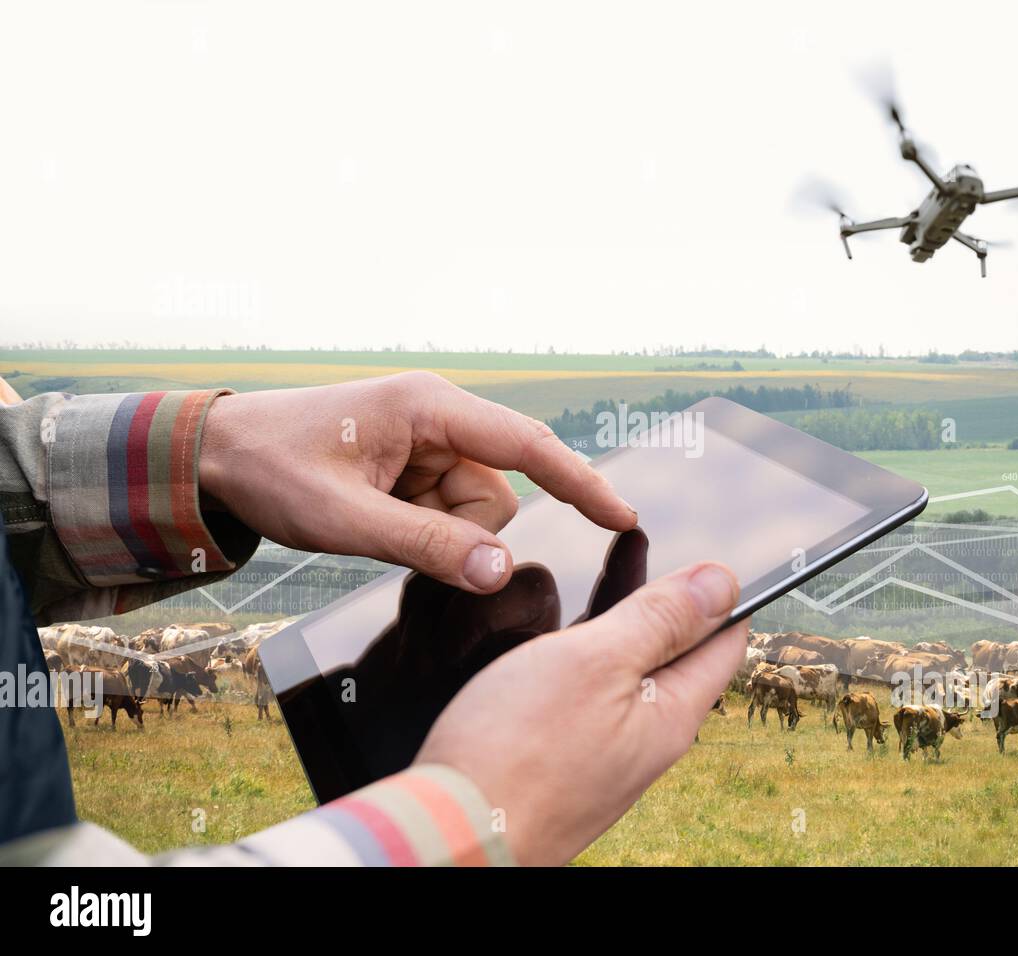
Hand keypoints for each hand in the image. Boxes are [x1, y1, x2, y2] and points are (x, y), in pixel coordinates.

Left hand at [197, 371, 636, 592]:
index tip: (622, 515)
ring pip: (475, 510)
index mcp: (429, 407)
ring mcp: (427, 442)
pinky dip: (421, 530)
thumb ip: (427, 546)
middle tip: (389, 532)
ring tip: (371, 522)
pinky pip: (448, 513)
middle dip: (460, 530)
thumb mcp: (345, 519)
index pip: (528, 446)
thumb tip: (501, 570)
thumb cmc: (271, 469)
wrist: (215, 457)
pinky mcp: (414, 465)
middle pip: (497, 493)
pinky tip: (374, 520)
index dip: (580, 483)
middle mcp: (438, 417)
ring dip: (436, 533)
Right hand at [417, 561, 746, 865]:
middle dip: (664, 602)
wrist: (449, 836)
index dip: (716, 592)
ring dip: (622, 624)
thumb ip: (660, 619)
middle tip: (642, 550)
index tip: (697, 554)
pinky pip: (591, 698)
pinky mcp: (565, 766)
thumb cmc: (517, 752)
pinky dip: (587, 656)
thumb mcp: (597, 661)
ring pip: (629, 675)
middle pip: (676, 656)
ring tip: (608, 576)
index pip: (724, 642)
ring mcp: (606, 757)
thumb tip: (723, 580)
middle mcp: (647, 742)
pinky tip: (560, 643)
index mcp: (672, 716)